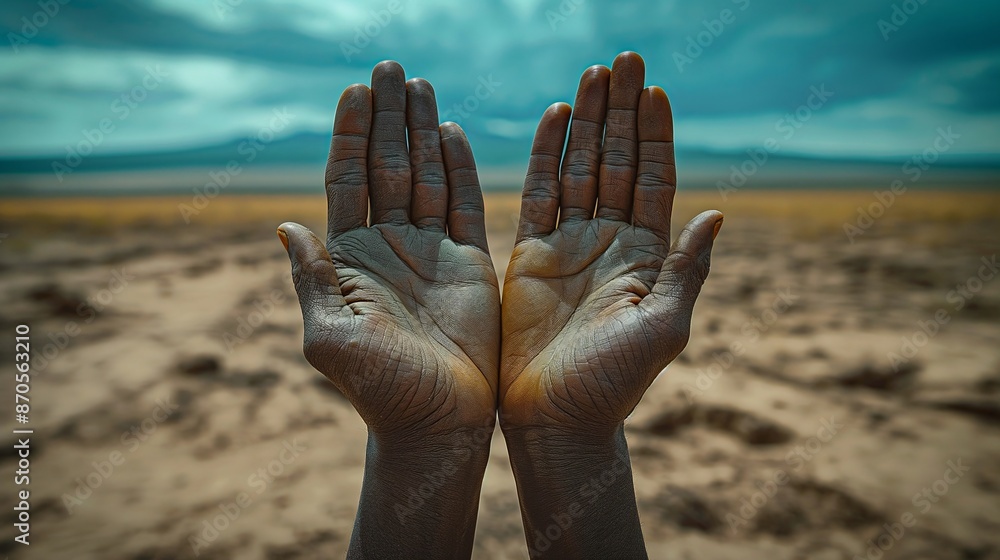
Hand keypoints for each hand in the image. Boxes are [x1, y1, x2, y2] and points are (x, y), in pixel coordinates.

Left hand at [278, 61, 498, 558]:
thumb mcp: (331, 338)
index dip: (350, 136)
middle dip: (386, 118)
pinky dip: (457, 167)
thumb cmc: (380, 391)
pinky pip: (462, 204)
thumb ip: (310, 281)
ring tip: (418, 83)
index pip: (347, 182)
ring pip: (423, 175)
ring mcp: (428, 251)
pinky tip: (449, 131)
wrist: (437, 425)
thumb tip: (284, 226)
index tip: (354, 91)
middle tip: (390, 68)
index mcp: (349, 258)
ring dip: (419, 130)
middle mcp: (386, 246)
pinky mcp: (467, 264)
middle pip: (385, 166)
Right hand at [499, 52, 721, 558]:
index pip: (653, 179)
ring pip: (580, 167)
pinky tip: (554, 118)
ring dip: (587, 121)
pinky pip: (540, 193)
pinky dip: (546, 156)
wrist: (557, 418)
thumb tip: (720, 215)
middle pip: (617, 161)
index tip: (655, 89)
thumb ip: (688, 271)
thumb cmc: (614, 383)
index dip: (654, 135)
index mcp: (647, 254)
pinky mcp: (531, 255)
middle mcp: (612, 240)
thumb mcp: (663, 328)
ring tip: (591, 74)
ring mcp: (571, 243)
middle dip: (621, 111)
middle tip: (622, 58)